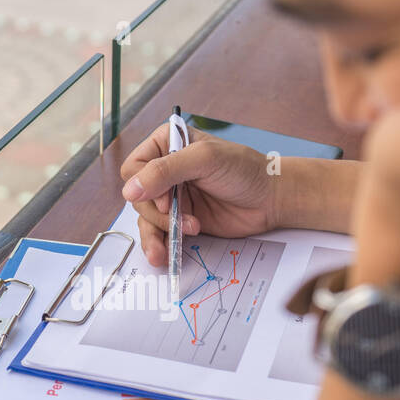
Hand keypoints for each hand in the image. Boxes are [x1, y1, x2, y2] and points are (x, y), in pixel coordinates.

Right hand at [120, 122, 279, 266]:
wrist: (270, 199)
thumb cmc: (243, 169)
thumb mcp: (204, 160)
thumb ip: (166, 171)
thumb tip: (130, 190)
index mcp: (165, 144)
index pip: (134, 168)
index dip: (144, 186)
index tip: (166, 199)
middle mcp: (164, 170)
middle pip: (137, 197)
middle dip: (156, 213)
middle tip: (183, 219)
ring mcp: (172, 196)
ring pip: (144, 218)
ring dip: (155, 234)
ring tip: (166, 251)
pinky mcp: (180, 219)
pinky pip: (160, 233)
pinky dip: (160, 245)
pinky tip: (164, 255)